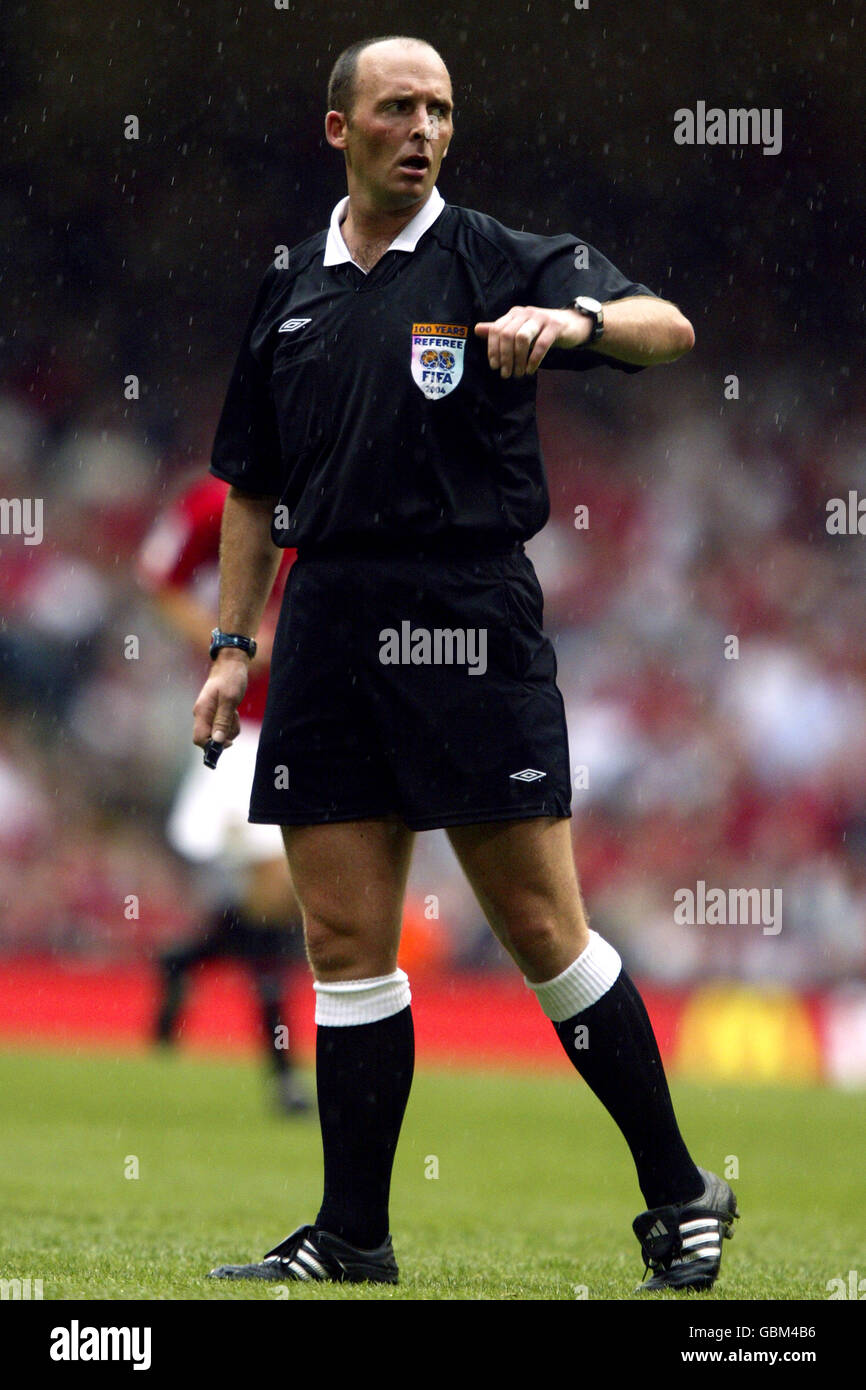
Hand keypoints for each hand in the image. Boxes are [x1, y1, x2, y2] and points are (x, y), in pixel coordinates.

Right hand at [192, 650, 247, 749]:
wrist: (231, 664)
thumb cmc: (230, 679)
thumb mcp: (229, 700)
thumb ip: (222, 720)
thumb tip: (218, 740)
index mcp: (201, 712)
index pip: (199, 738)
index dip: (213, 744)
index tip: (228, 740)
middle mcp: (201, 715)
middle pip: (210, 738)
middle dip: (225, 735)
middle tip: (234, 720)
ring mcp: (208, 714)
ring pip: (218, 734)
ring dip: (230, 729)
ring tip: (235, 713)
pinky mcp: (214, 714)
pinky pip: (222, 727)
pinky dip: (230, 724)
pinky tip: (234, 712)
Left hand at [474, 306, 591, 377]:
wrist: (572, 324)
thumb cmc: (542, 330)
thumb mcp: (519, 329)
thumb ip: (499, 330)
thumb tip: (477, 329)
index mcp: (514, 314)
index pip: (497, 330)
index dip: (493, 349)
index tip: (494, 366)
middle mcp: (526, 313)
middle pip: (508, 334)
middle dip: (505, 357)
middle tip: (506, 374)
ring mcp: (541, 318)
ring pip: (522, 338)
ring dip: (518, 359)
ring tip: (519, 374)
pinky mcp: (555, 326)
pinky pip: (541, 344)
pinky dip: (534, 359)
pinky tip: (531, 370)